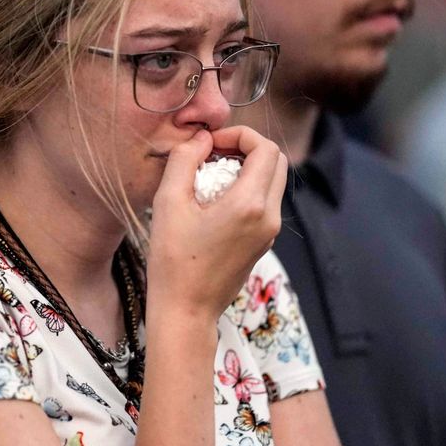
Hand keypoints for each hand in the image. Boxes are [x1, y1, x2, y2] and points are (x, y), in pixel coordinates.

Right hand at [146, 126, 287, 317]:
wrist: (186, 310)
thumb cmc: (173, 260)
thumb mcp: (169, 202)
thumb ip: (184, 160)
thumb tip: (200, 138)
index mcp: (249, 204)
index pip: (265, 148)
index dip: (239, 135)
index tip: (211, 144)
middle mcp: (268, 216)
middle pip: (276, 162)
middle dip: (246, 148)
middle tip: (213, 155)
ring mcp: (269, 232)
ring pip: (272, 181)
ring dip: (247, 168)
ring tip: (209, 177)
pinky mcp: (263, 242)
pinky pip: (265, 202)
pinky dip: (247, 189)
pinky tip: (214, 200)